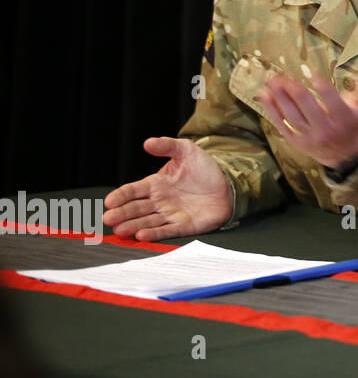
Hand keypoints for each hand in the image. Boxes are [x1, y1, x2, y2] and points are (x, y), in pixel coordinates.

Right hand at [103, 137, 232, 240]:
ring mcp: (170, 214)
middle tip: (108, 219)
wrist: (228, 185)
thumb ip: (167, 146)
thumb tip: (148, 142)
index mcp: (155, 184)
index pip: (133, 190)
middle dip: (121, 214)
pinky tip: (141, 235)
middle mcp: (159, 201)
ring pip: (147, 221)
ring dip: (133, 226)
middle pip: (136, 208)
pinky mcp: (183, 226)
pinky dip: (154, 233)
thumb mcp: (187, 151)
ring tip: (120, 230)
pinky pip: (166, 230)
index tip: (109, 201)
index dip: (121, 196)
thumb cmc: (205, 169)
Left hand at [255, 75, 357, 167]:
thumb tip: (357, 79)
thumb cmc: (354, 125)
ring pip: (291, 115)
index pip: (331, 100)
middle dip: (294, 89)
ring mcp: (309, 137)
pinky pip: (281, 125)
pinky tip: (264, 95)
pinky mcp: (296, 141)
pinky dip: (271, 110)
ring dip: (279, 96)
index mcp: (344, 119)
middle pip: (307, 106)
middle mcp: (326, 129)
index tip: (310, 72)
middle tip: (283, 75)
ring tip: (271, 80)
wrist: (346, 156)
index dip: (320, 85)